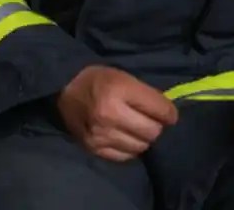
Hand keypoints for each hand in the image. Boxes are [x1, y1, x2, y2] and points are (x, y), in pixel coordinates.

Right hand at [56, 65, 178, 161]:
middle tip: (150, 120)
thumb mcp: (123, 76)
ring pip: (140, 146)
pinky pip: (125, 156)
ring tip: (135, 129)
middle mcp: (109, 114)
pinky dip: (129, 148)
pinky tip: (124, 137)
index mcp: (118, 89)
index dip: (169, 112)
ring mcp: (100, 134)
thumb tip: (169, 115)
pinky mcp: (93, 148)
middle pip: (152, 131)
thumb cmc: (98, 80)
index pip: (159, 109)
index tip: (168, 113)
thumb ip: (146, 94)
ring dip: (142, 138)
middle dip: (156, 126)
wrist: (64, 89)